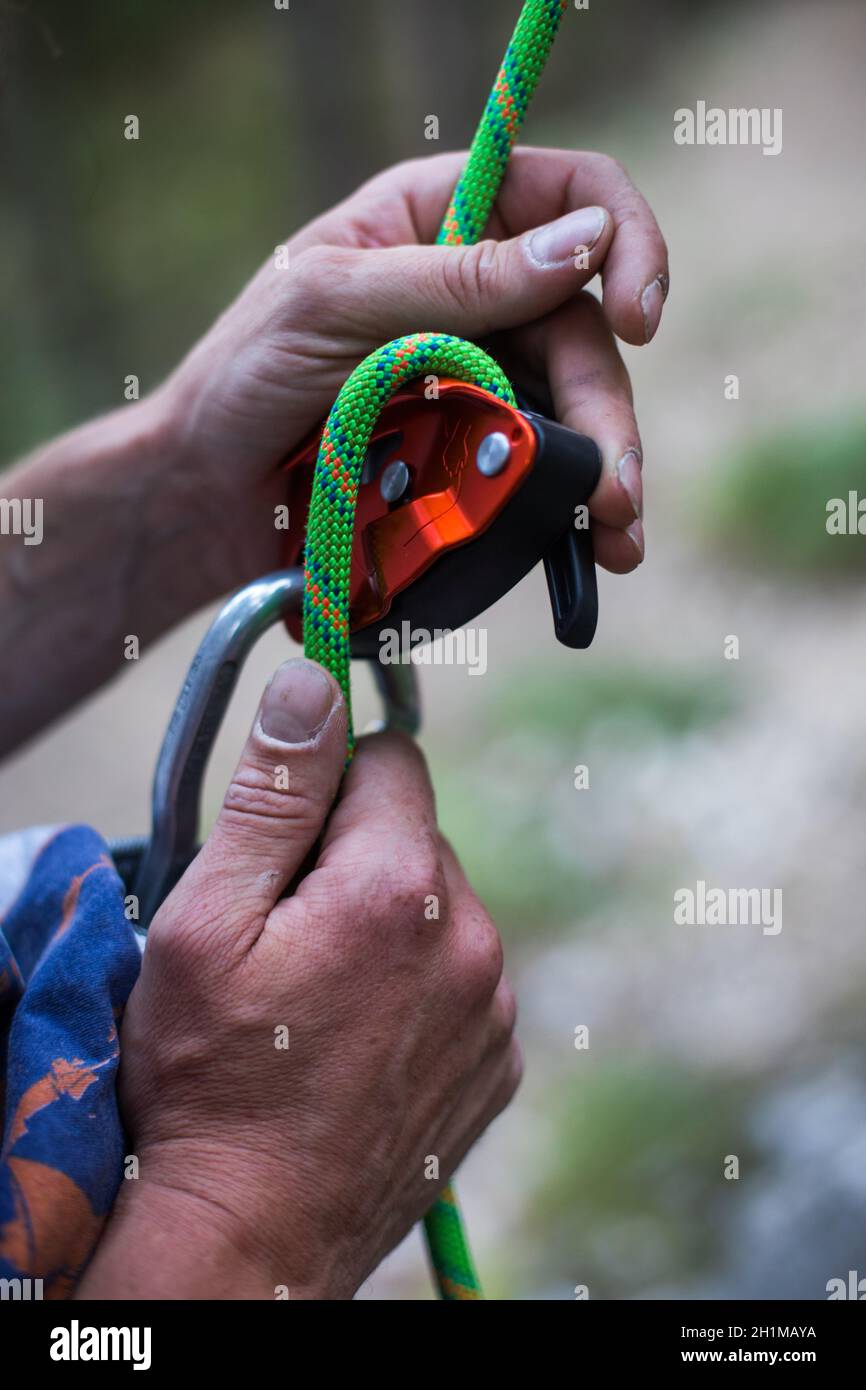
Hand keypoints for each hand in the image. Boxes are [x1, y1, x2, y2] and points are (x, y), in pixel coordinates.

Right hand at [77, 660, 518, 1299]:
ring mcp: (495, 1005)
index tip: (289, 834)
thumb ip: (274, 791)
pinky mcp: (500, 1058)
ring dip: (391, 923)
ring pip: (442, 905)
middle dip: (356, 856)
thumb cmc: (211, 1080)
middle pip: (418, 834)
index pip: (394, 757)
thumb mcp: (207, 920)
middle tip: (288, 932)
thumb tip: (314, 681)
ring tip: (320, 997)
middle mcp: (471, 939)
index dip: (330, 782)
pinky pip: (465, 974)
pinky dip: (420, 984)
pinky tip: (359, 1037)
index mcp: (398, 888)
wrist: (254, 1235)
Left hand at [159, 147, 667, 587]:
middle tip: (618, 487)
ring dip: (606, 467)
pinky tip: (594, 545)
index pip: (567, 193)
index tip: (640, 318)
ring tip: (616, 532)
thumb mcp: (336, 303)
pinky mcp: (471, 444)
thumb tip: (587, 241)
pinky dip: (572, 503)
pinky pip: (540, 461)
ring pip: (574, 401)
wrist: (207, 495)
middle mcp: (472, 287)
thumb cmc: (244, 376)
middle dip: (609, 404)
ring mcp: (477, 369)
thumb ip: (457, 276)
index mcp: (438, 216)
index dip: (624, 239)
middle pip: (582, 323)